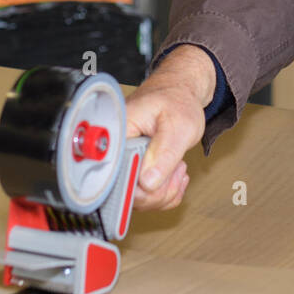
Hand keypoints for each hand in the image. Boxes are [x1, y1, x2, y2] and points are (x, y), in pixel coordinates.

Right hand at [124, 45, 215, 210]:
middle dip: (157, 190)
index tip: (157, 181)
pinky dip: (165, 192)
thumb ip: (164, 154)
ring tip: (176, 166)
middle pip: (126, 193)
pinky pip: (146, 197)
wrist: (179, 94)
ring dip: (164, 191)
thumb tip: (147, 183)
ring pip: (138, 199)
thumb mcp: (177, 126)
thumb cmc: (176, 101)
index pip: (115, 176)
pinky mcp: (133, 170)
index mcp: (118, 134)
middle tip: (175, 167)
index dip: (137, 187)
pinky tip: (173, 174)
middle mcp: (116, 150)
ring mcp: (124, 162)